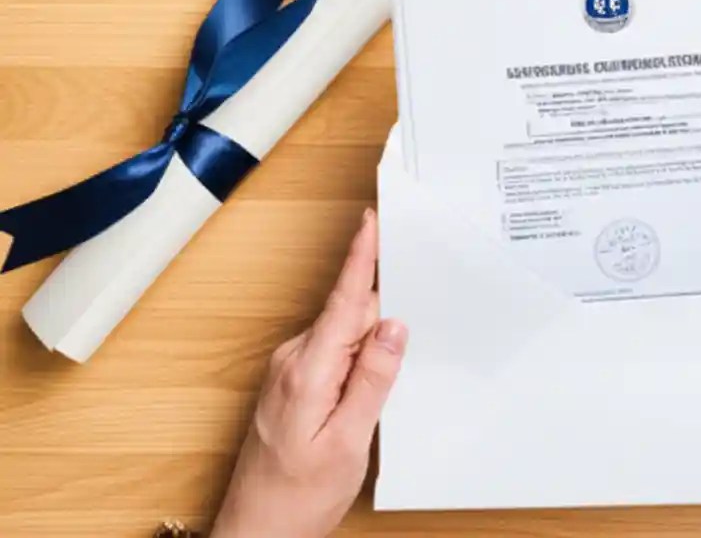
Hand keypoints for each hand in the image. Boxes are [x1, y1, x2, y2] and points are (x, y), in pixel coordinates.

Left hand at [211, 209, 406, 537]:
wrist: (256, 532)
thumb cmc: (298, 496)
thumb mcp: (348, 441)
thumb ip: (372, 380)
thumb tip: (394, 327)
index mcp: (308, 371)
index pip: (343, 302)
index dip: (360, 259)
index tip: (371, 221)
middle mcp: (292, 363)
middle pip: (349, 315)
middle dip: (383, 306)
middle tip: (417, 299)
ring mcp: (288, 373)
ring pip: (343, 335)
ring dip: (372, 338)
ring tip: (397, 356)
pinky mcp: (291, 386)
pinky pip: (332, 354)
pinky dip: (357, 355)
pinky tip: (372, 377)